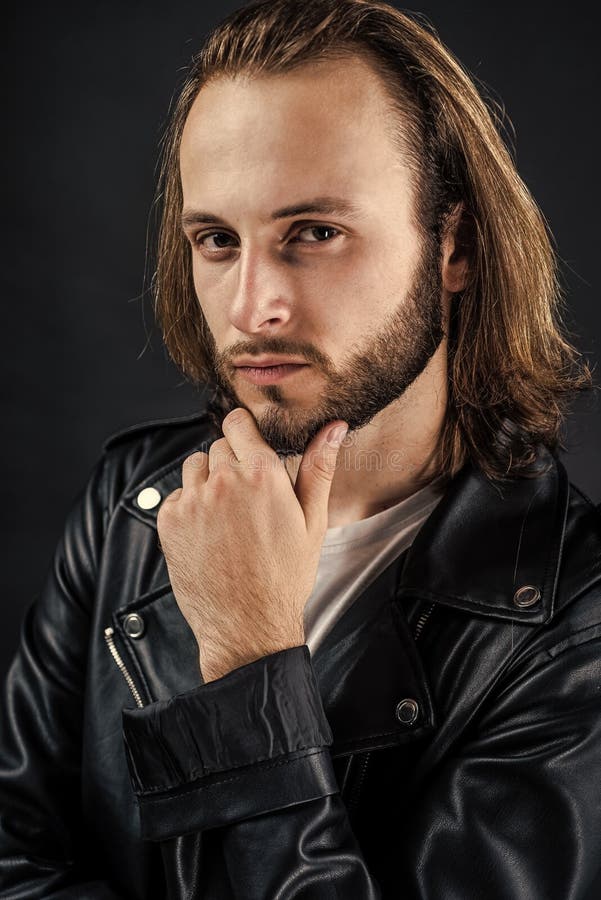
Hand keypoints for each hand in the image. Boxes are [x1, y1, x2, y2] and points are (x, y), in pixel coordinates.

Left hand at [156, 408, 347, 681]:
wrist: (247, 627)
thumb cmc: (285, 578)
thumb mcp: (313, 522)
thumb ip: (319, 467)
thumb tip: (334, 428)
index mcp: (263, 475)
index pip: (238, 422)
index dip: (244, 432)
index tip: (249, 447)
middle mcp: (224, 481)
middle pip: (219, 446)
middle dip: (232, 464)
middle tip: (248, 500)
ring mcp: (193, 501)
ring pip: (195, 467)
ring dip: (209, 481)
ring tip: (228, 517)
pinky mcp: (170, 521)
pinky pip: (177, 494)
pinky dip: (190, 506)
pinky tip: (210, 533)